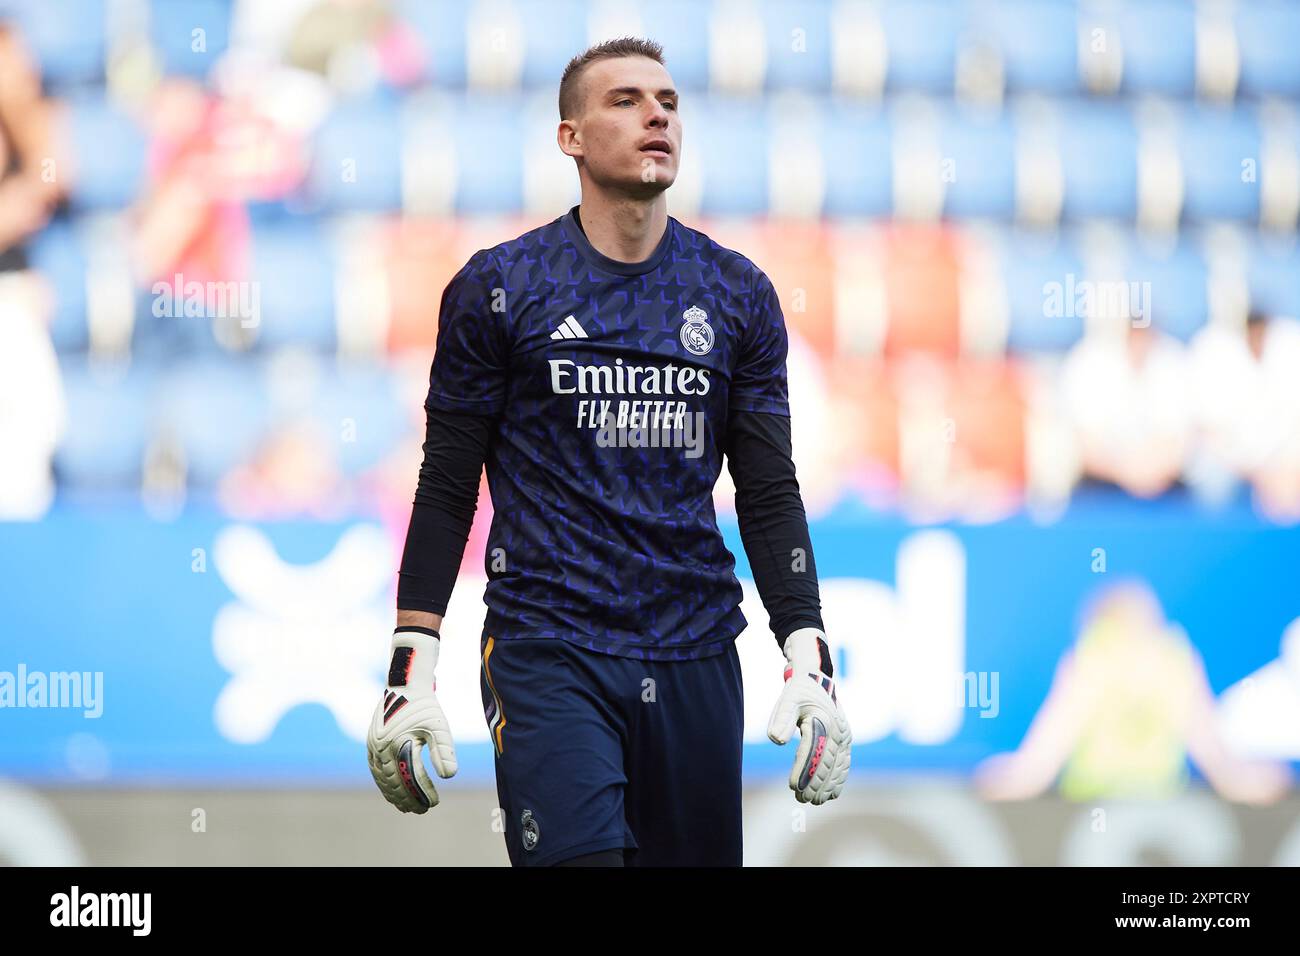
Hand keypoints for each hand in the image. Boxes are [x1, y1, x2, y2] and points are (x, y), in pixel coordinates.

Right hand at [366, 627, 456, 812]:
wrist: (406, 683)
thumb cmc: (426, 705)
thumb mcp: (439, 727)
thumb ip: (444, 751)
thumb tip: (449, 776)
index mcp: (397, 743)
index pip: (410, 778)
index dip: (421, 793)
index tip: (433, 803)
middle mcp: (381, 747)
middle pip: (394, 782)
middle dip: (407, 798)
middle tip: (422, 810)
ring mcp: (373, 745)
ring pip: (381, 778)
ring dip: (394, 794)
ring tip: (407, 807)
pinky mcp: (371, 742)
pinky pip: (375, 769)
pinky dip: (384, 782)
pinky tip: (393, 790)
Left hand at [767, 628, 851, 803]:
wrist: (818, 679)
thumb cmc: (799, 691)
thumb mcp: (787, 700)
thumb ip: (781, 719)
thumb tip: (777, 740)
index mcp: (822, 721)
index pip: (812, 752)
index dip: (803, 771)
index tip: (794, 787)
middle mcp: (837, 730)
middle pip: (826, 763)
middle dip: (815, 783)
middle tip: (802, 799)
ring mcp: (844, 736)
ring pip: (837, 766)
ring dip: (827, 785)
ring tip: (815, 801)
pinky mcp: (846, 739)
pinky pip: (845, 762)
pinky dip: (840, 778)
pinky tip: (833, 793)